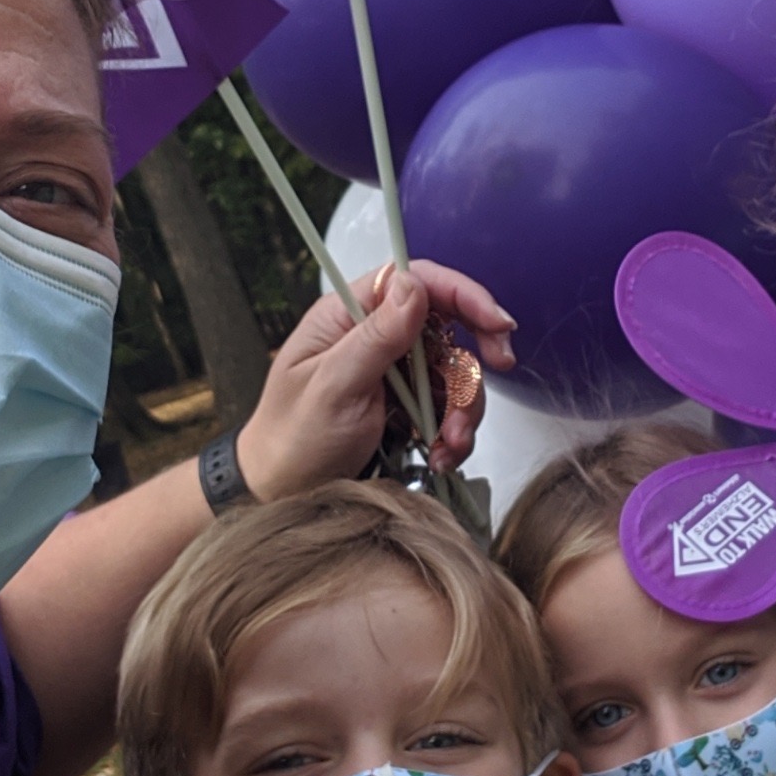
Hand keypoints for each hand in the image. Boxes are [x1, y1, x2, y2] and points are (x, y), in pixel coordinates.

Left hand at [235, 261, 514, 500]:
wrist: (279, 494)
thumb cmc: (292, 440)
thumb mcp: (333, 388)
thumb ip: (374, 337)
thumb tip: (414, 285)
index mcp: (348, 315)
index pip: (414, 281)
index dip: (462, 293)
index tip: (496, 324)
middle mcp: (374, 336)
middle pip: (448, 326)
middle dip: (472, 360)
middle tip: (491, 382)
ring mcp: (393, 372)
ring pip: (455, 373)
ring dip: (463, 408)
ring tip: (448, 445)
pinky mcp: (406, 406)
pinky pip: (448, 407)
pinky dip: (454, 432)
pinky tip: (441, 455)